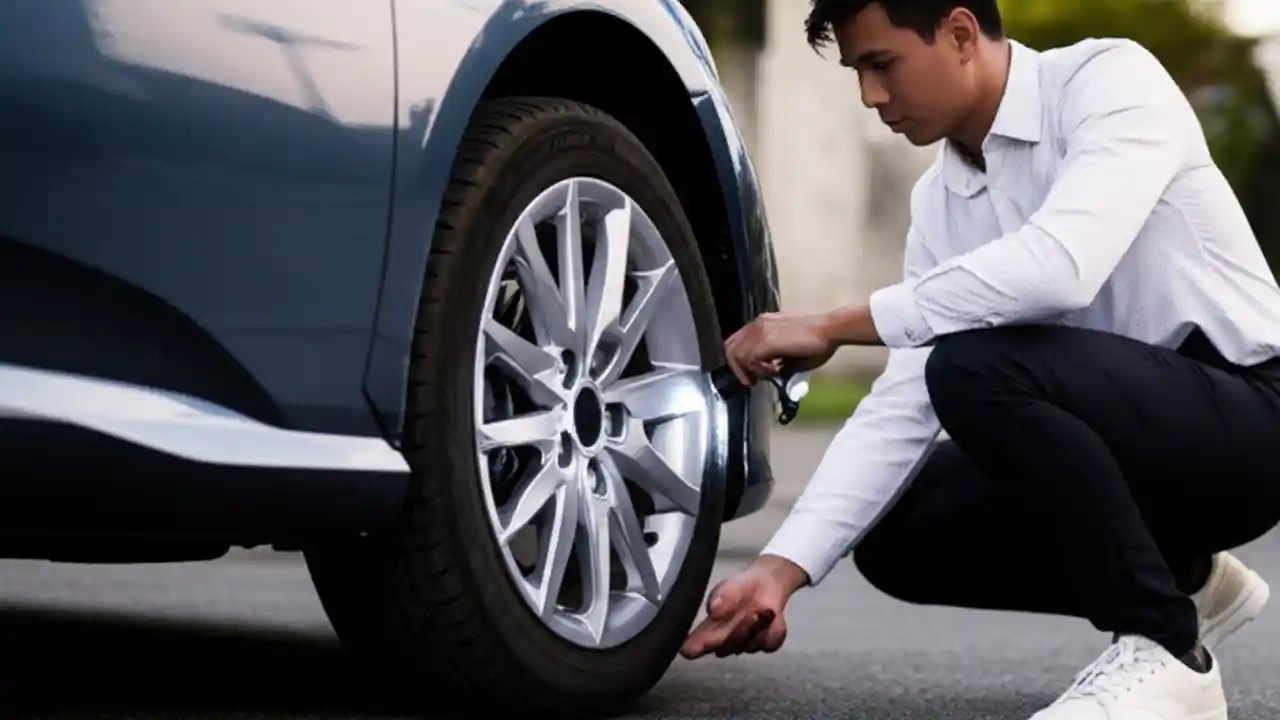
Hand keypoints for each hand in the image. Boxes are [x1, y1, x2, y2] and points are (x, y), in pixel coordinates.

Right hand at [679, 555, 808, 658]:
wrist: (766, 584)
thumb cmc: (740, 587)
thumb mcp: (728, 586)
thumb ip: (722, 597)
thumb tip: (714, 610)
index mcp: (708, 630)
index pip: (693, 646)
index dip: (693, 649)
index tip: (691, 648)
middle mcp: (724, 643)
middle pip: (725, 648)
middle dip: (738, 632)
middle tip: (751, 613)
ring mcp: (745, 646)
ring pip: (749, 646)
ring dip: (757, 627)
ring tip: (764, 610)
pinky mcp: (766, 645)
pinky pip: (769, 643)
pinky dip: (774, 630)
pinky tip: (774, 617)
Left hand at [724, 311, 837, 385]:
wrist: (830, 329)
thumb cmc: (817, 340)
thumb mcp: (790, 352)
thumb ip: (775, 360)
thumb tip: (768, 373)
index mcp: (763, 324)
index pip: (736, 342)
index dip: (738, 362)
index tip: (749, 375)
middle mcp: (758, 324)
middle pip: (731, 348)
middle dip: (739, 369)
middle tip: (751, 381)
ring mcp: (761, 330)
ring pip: (739, 355)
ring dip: (752, 370)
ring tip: (770, 374)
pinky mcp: (767, 340)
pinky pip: (751, 359)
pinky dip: (760, 370)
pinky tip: (775, 371)